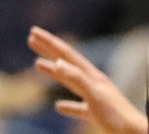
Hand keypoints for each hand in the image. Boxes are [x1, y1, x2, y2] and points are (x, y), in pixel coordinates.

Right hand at [29, 28, 147, 133]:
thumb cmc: (117, 117)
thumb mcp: (94, 95)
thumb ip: (77, 79)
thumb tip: (58, 62)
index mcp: (92, 76)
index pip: (66, 54)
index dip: (49, 42)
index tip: (33, 31)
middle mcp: (94, 82)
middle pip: (67, 62)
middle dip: (49, 49)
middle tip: (31, 38)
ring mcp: (95, 97)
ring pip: (70, 81)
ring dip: (53, 72)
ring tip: (38, 65)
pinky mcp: (97, 114)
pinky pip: (78, 107)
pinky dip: (67, 105)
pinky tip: (59, 106)